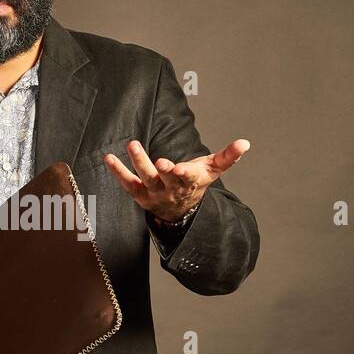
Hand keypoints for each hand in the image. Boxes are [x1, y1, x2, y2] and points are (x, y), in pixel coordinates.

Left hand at [104, 138, 249, 222]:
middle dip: (162, 170)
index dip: (182, 173)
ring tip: (132, 145)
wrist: (179, 210)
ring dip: (138, 162)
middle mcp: (170, 188)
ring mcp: (153, 192)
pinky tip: (108, 158)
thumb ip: (228, 156)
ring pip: (144, 178)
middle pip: (165, 178)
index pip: (186, 177)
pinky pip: (126, 183)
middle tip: (158, 161)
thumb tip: (245, 143)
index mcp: (189, 181)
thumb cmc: (195, 182)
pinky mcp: (139, 193)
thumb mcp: (212, 170)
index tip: (178, 167)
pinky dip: (117, 171)